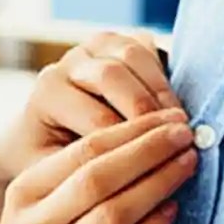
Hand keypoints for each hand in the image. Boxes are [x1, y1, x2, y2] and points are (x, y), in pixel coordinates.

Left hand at [0, 32, 182, 189]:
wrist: (44, 134)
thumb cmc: (54, 160)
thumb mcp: (59, 173)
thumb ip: (87, 169)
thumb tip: (128, 180)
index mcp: (48, 94)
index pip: (96, 117)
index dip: (131, 141)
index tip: (157, 164)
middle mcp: (66, 64)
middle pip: (111, 76)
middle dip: (147, 111)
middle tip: (175, 140)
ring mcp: (90, 48)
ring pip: (131, 55)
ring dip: (161, 91)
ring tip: (179, 125)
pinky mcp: (114, 43)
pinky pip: (145, 46)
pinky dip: (163, 76)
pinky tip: (173, 109)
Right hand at [0, 110, 195, 223]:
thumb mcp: (31, 205)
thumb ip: (71, 175)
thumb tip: (141, 138)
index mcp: (25, 191)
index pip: (83, 150)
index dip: (131, 130)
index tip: (166, 119)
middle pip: (99, 176)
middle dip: (149, 150)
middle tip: (185, 134)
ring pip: (115, 213)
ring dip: (158, 184)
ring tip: (187, 163)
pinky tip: (173, 209)